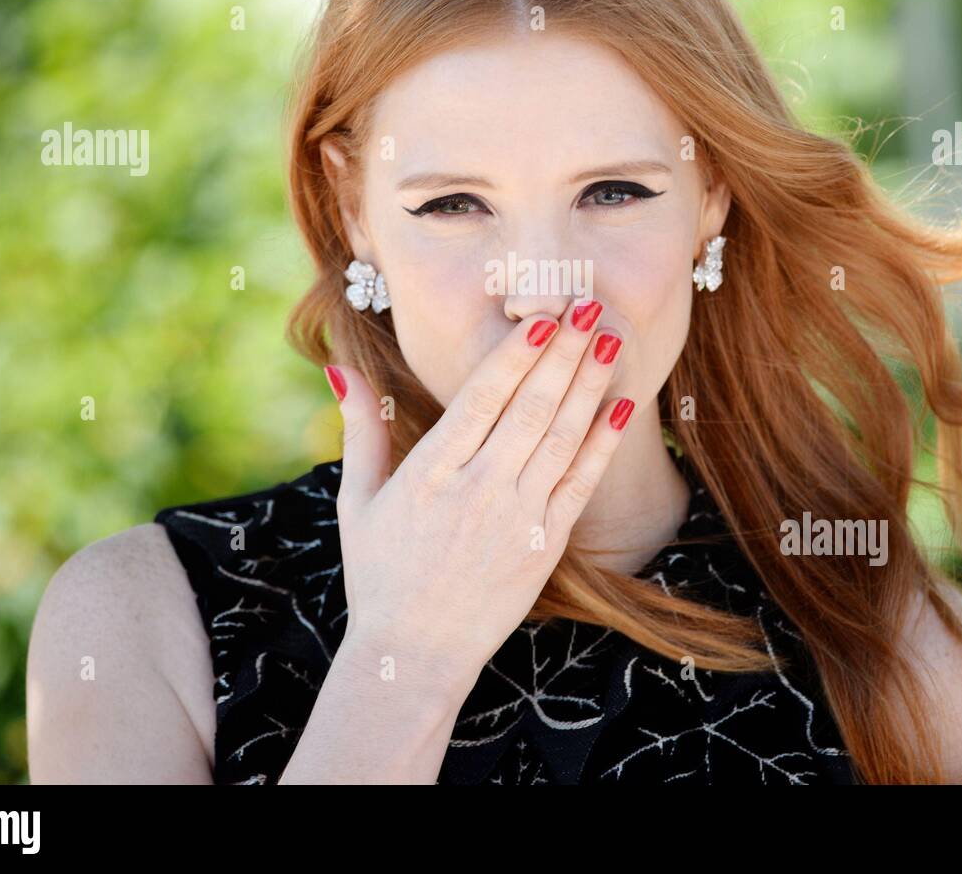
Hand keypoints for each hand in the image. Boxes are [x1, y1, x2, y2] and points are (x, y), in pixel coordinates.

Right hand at [323, 296, 633, 686]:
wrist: (414, 653)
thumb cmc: (379, 573)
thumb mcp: (356, 501)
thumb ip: (361, 431)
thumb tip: (342, 368)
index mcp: (430, 474)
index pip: (481, 400)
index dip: (517, 355)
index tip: (543, 316)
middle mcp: (477, 491)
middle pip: (530, 410)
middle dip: (564, 355)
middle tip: (592, 307)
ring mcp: (516, 519)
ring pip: (561, 440)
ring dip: (589, 387)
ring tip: (611, 341)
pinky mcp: (544, 545)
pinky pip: (579, 485)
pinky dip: (601, 446)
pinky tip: (619, 409)